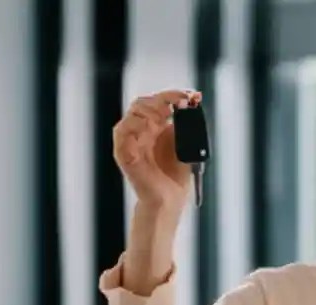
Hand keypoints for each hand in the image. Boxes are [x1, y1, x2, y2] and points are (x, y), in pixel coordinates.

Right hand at [112, 89, 201, 207]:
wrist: (170, 198)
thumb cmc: (175, 174)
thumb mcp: (184, 142)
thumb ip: (185, 122)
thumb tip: (194, 100)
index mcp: (154, 126)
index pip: (156, 101)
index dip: (171, 94)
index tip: (189, 95)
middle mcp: (140, 131)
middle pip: (142, 103)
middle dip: (162, 100)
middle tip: (178, 106)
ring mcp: (131, 141)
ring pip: (132, 114)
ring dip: (149, 111)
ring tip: (164, 117)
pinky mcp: (124, 153)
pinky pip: (121, 133)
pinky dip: (135, 126)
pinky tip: (150, 127)